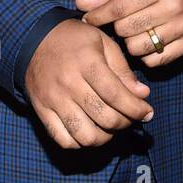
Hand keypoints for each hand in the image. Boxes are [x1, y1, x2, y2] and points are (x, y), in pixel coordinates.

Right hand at [23, 17, 152, 148]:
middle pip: (104, 118)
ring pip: (84, 135)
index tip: (147, 113)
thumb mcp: (104, 43)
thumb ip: (123, 70)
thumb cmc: (76, 40)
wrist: (35, 39)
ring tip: (111, 126)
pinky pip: (64, 140)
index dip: (135, 108)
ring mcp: (53, 100)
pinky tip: (91, 131)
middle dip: (125, 123)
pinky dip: (81, 143)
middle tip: (130, 118)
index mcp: (87, 62)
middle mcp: (69, 83)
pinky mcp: (42, 111)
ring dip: (105, 137)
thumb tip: (142, 94)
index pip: (116, 95)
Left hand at [75, 0, 182, 66]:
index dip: (98, 16)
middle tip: (122, 20)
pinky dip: (146, 54)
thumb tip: (81, 4)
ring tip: (135, 31)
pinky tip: (148, 40)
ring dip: (130, 42)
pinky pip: (156, 60)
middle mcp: (173, 6)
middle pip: (126, 29)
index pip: (118, 8)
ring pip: (139, 48)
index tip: (88, 19)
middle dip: (118, 27)